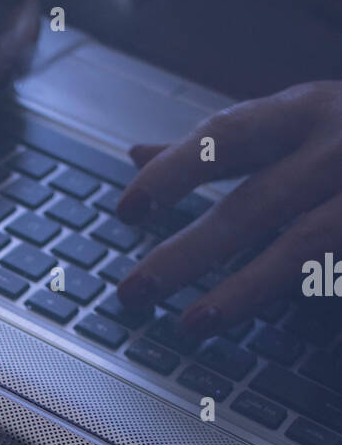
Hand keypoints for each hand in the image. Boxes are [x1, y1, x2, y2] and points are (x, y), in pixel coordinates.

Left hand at [116, 82, 341, 337]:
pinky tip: (268, 332)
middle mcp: (340, 147)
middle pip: (252, 204)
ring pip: (303, 246)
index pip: (225, 138)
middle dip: (187, 252)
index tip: (125, 210)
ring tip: (193, 323)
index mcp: (307, 111)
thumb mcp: (298, 120)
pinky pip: (339, 269)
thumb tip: (138, 157)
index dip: (171, 174)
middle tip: (133, 290)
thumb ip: (224, 145)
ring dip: (243, 290)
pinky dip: (316, 296)